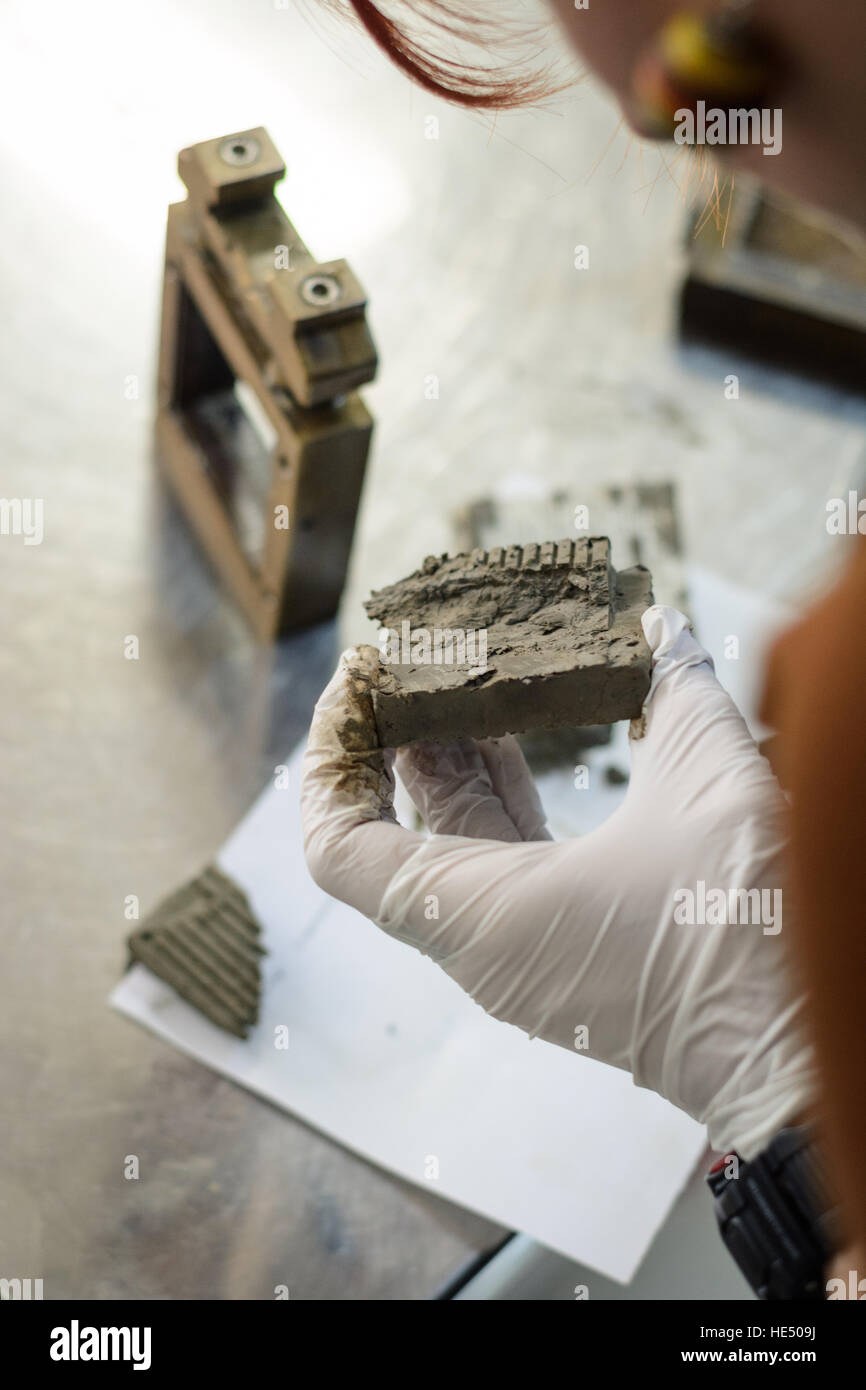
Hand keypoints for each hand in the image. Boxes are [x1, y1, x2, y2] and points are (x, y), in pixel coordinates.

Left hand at [301, 607, 813, 1157]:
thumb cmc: (744, 939)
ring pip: (453, 840)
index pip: (340, 847)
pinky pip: (502, 859)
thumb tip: (660, 632)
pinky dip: (497, 793)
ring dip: (450, 757)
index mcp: (479, 915)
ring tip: (458, 671)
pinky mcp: (563, 943)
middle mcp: (482, 940)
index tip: (357, 683)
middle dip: (398, 732)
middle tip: (414, 653)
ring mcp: (521, 947)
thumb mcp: (709, 785)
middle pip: (397, 825)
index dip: (330, 759)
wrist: (801, 1054)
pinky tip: (512, 731)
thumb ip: (676, 693)